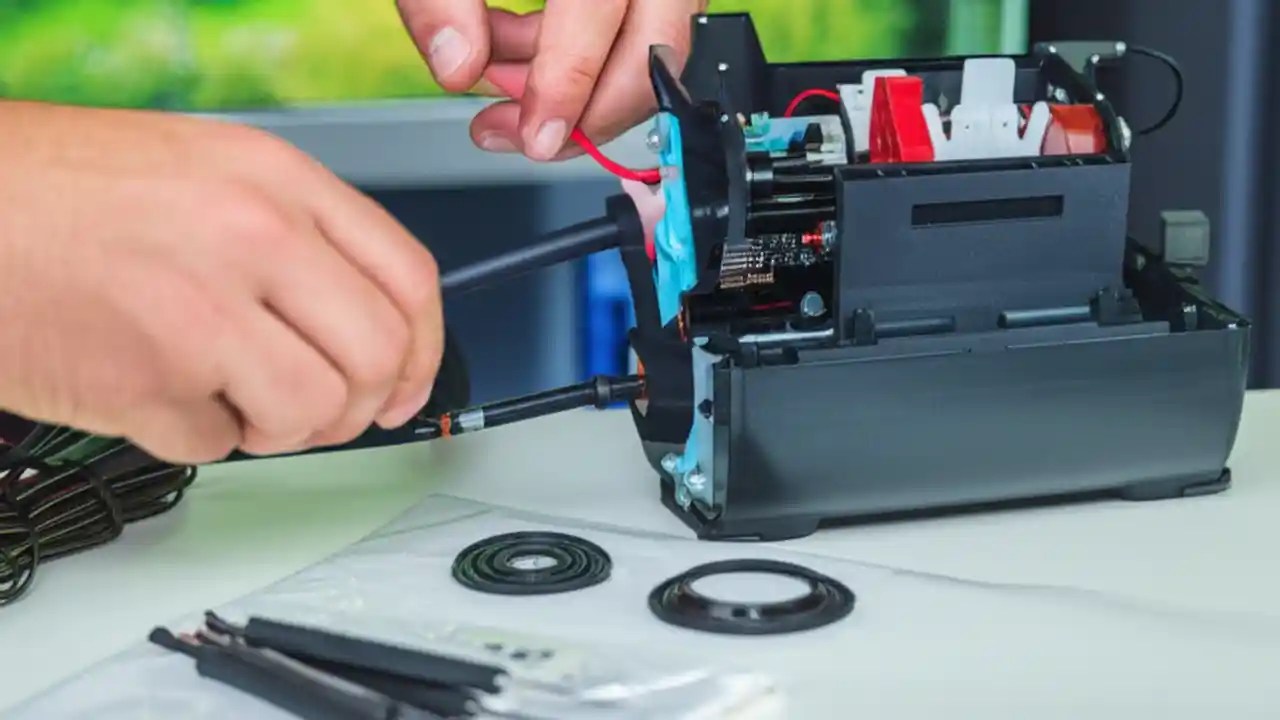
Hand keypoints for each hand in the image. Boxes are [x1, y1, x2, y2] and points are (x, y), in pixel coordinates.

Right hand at [0, 102, 442, 463]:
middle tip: (319, 406)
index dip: (424, 348)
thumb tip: (366, 315)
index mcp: (277, 181)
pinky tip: (155, 386)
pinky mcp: (146, 383)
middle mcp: (253, 238)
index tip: (404, 383)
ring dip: (283, 428)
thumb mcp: (206, 171)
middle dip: (359, 402)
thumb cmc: (61, 189)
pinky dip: (194, 434)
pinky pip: (217, 444)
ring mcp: (202, 313)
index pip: (410, 279)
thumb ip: (296, 233)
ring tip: (231, 397)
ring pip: (315, 412)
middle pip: (378, 356)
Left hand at [397, 0, 707, 160]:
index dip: (572, 81)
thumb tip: (456, 67)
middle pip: (657, 40)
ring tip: (495, 76)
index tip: (537, 134)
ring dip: (580, 84)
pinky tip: (515, 50)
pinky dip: (577, 54)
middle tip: (532, 135)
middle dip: (596, 108)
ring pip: (650, 40)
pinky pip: (631, 23)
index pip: (601, 6)